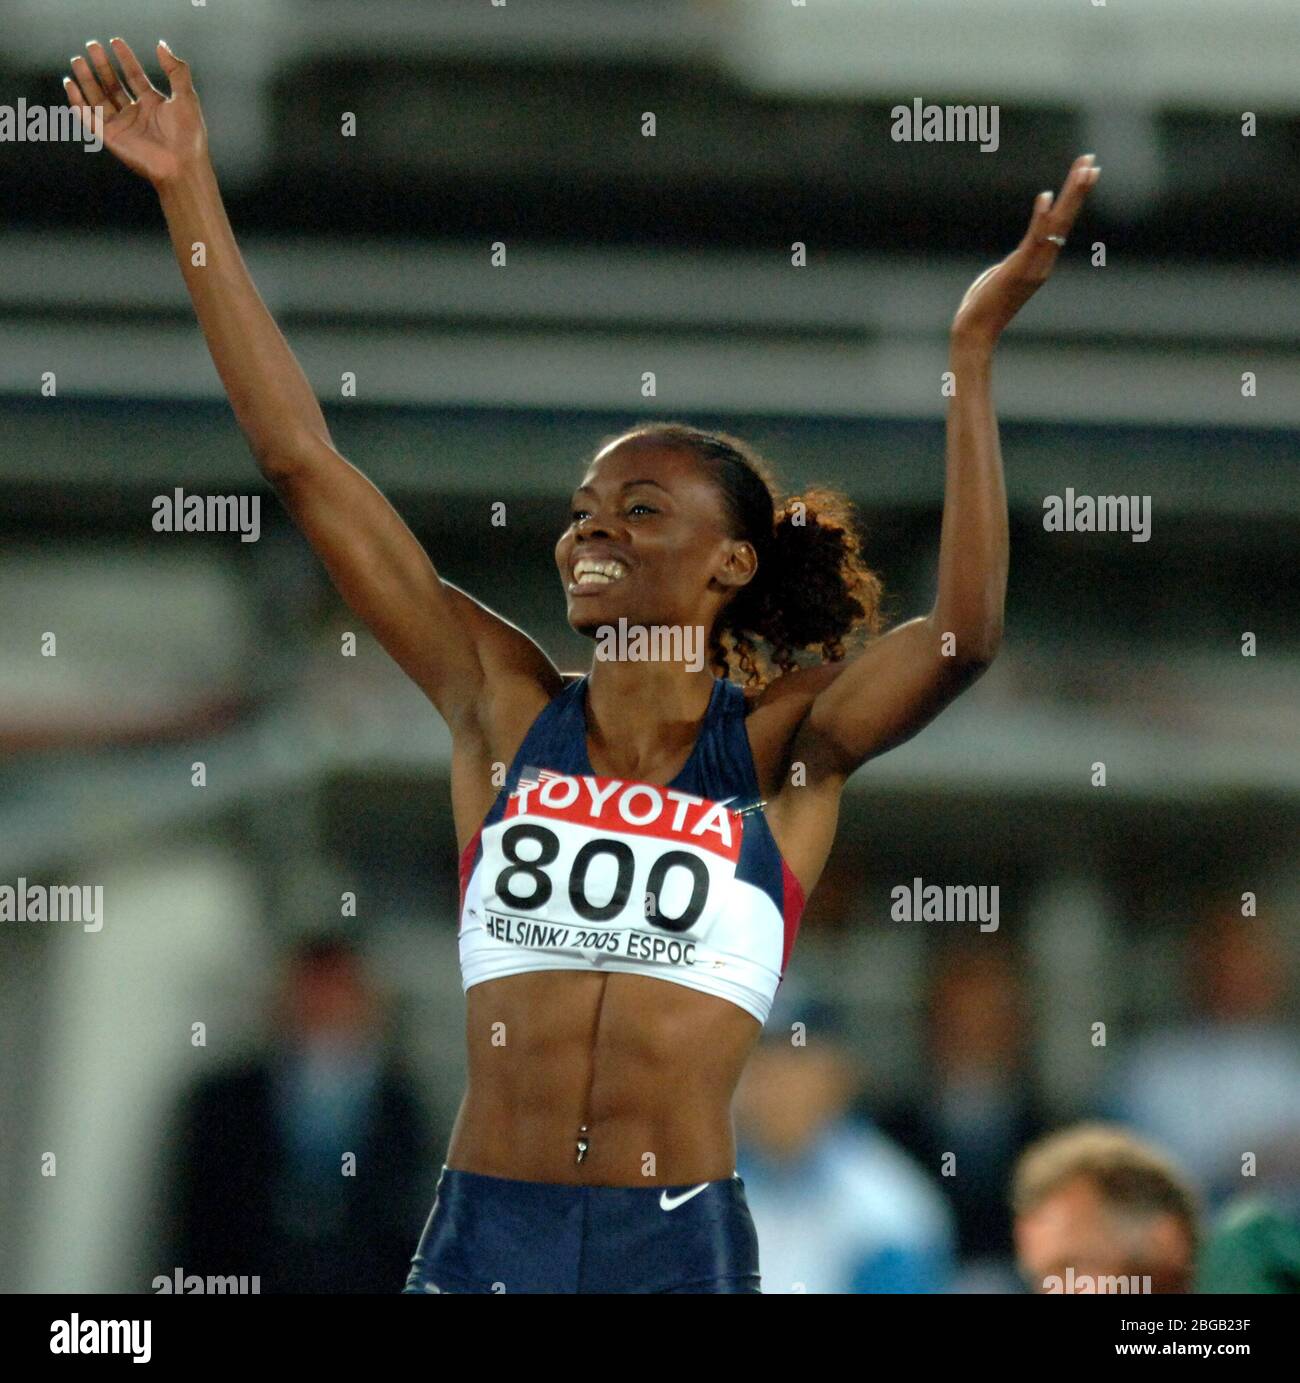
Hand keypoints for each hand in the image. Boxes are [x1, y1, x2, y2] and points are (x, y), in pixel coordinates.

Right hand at [63, 38, 206, 186]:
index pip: (135, 77)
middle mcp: (137, 114)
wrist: (181, 166)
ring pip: (99, 97)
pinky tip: (70, 84)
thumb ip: (176, 70)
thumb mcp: (186, 97)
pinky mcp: (111, 137)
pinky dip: (78, 102)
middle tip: (92, 45)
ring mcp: (123, 126)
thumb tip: (161, 45)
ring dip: (87, 79)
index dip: (126, 59)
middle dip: (103, 65)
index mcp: (154, 105)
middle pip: (114, 84)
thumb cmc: (187, 135)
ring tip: (78, 60)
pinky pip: (89, 117)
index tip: (115, 41)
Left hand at [951, 154, 1100, 349]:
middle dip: (1078, 189)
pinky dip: (1040, 217)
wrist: (976, 332)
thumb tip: (1009, 263)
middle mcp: (1043, 262)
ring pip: (1056, 224)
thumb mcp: (1002, 278)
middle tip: (1091, 161)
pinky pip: (1033, 238)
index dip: (1073, 198)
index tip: (1085, 172)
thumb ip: (1012, 265)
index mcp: (1041, 262)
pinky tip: (1046, 196)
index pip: (1061, 224)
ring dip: (1070, 195)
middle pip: (1065, 219)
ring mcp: (1033, 266)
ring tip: (1083, 170)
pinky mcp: (1018, 269)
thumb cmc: (984, 308)